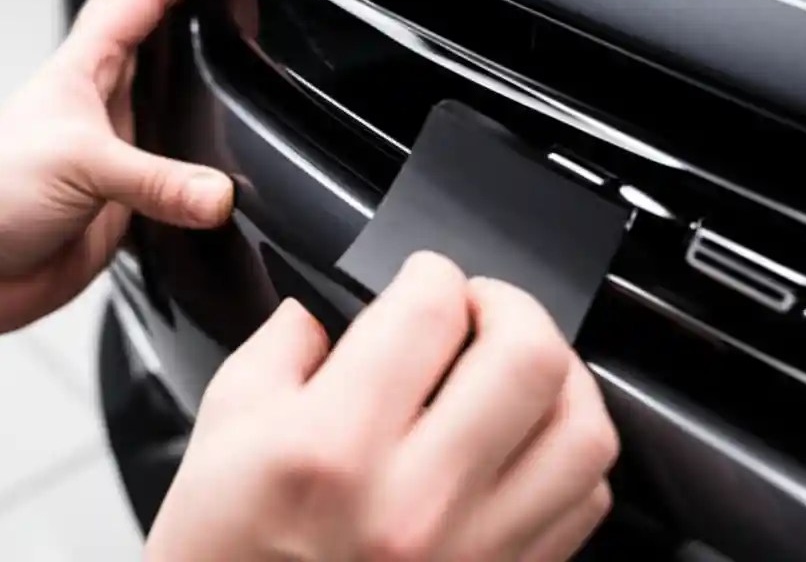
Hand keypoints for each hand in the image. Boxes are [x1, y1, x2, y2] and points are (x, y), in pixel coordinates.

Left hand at [0, 0, 230, 336]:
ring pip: (162, 73)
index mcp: (80, 73)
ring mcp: (113, 142)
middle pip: (142, 13)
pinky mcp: (127, 192)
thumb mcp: (77, 170)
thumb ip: (156, 181)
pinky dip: (201, 128)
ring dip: (187, 32)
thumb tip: (220, 193)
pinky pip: (178, 151)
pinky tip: (212, 121)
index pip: (137, 0)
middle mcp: (99, 99)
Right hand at [146, 252, 618, 561]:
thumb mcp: (221, 435)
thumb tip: (324, 307)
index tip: (422, 279)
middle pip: (529, 359)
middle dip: (510, 305)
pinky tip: (527, 440)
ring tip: (517, 368)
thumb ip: (278, 349)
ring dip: (559, 377)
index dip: (431, 272)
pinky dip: (568, 453)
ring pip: (581, 431)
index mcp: (331, 449)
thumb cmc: (223, 559)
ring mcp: (473, 550)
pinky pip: (583, 500)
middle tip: (478, 309)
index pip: (429, 311)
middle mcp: (415, 501)